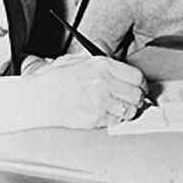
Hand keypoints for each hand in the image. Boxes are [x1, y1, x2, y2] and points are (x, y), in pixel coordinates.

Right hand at [28, 55, 147, 128]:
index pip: (136, 76)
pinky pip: (116, 122)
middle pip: (137, 94)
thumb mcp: (80, 60)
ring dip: (128, 111)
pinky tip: (107, 114)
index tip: (141, 88)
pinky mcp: (94, 118)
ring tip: (120, 108)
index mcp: (102, 65)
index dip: (141, 84)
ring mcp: (100, 102)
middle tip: (133, 100)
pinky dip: (115, 120)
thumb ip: (101, 61)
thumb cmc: (56, 80)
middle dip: (138, 99)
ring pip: (130, 110)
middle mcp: (104, 82)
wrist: (40, 98)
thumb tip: (120, 65)